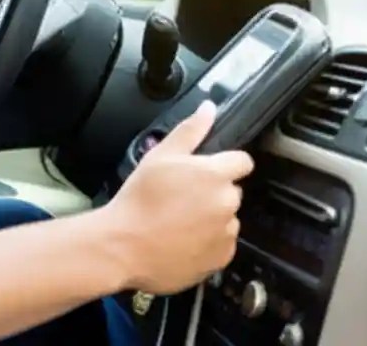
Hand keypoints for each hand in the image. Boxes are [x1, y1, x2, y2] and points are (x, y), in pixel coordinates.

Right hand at [102, 103, 253, 294]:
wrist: (124, 246)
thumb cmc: (139, 199)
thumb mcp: (159, 156)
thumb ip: (189, 130)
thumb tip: (209, 108)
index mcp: (215, 174)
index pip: (243, 162)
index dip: (226, 164)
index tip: (205, 172)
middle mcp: (227, 202)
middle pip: (231, 191)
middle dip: (213, 192)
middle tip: (182, 198)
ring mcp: (226, 232)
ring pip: (227, 218)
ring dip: (211, 218)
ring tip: (180, 222)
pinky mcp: (222, 257)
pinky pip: (222, 243)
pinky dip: (209, 242)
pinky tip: (183, 240)